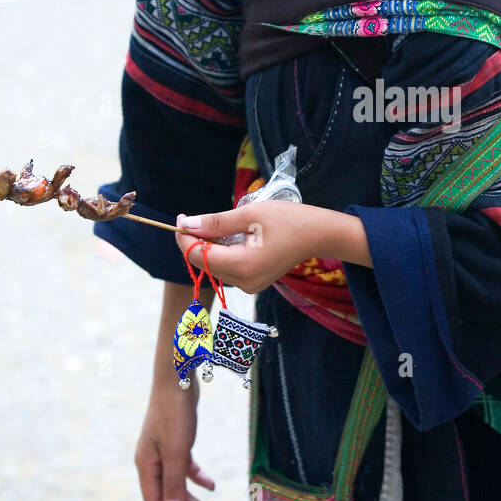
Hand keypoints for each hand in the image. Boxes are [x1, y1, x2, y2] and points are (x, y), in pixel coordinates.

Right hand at [135, 377, 214, 500]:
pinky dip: (196, 477)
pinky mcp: (175, 441)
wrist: (177, 380)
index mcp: (146, 465)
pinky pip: (184, 467)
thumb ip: (174, 481)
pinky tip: (211, 486)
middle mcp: (151, 460)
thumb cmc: (174, 414)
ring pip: (176, 483)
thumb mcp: (177, 451)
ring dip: (191, 498)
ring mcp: (162, 451)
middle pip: (166, 495)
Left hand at [174, 200, 371, 294]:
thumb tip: (187, 224)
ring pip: (214, 268)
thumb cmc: (290, 219)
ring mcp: (249, 286)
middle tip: (190, 219)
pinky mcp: (253, 282)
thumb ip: (216, 222)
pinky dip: (220, 253)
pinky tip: (224, 237)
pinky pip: (227, 269)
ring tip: (210, 225)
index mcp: (243, 266)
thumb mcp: (250, 214)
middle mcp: (244, 282)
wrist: (320, 234)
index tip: (180, 218)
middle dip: (193, 243)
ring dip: (206, 248)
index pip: (198, 256)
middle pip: (204, 264)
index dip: (184, 238)